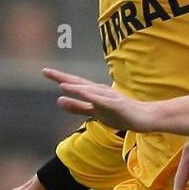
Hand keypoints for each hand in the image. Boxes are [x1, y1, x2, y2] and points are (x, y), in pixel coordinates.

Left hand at [43, 68, 159, 132]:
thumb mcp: (95, 112)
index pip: (74, 84)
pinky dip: (94, 97)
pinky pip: (105, 102)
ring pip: (91, 91)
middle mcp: (100, 92)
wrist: (144, 118)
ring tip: (62, 84)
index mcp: (94, 93)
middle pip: (79, 83)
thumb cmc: (120, 114)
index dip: (59, 78)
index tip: (45, 71)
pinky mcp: (118, 106)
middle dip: (63, 77)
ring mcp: (110, 98)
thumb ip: (77, 107)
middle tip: (46, 71)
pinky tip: (85, 94)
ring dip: (77, 88)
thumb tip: (58, 100)